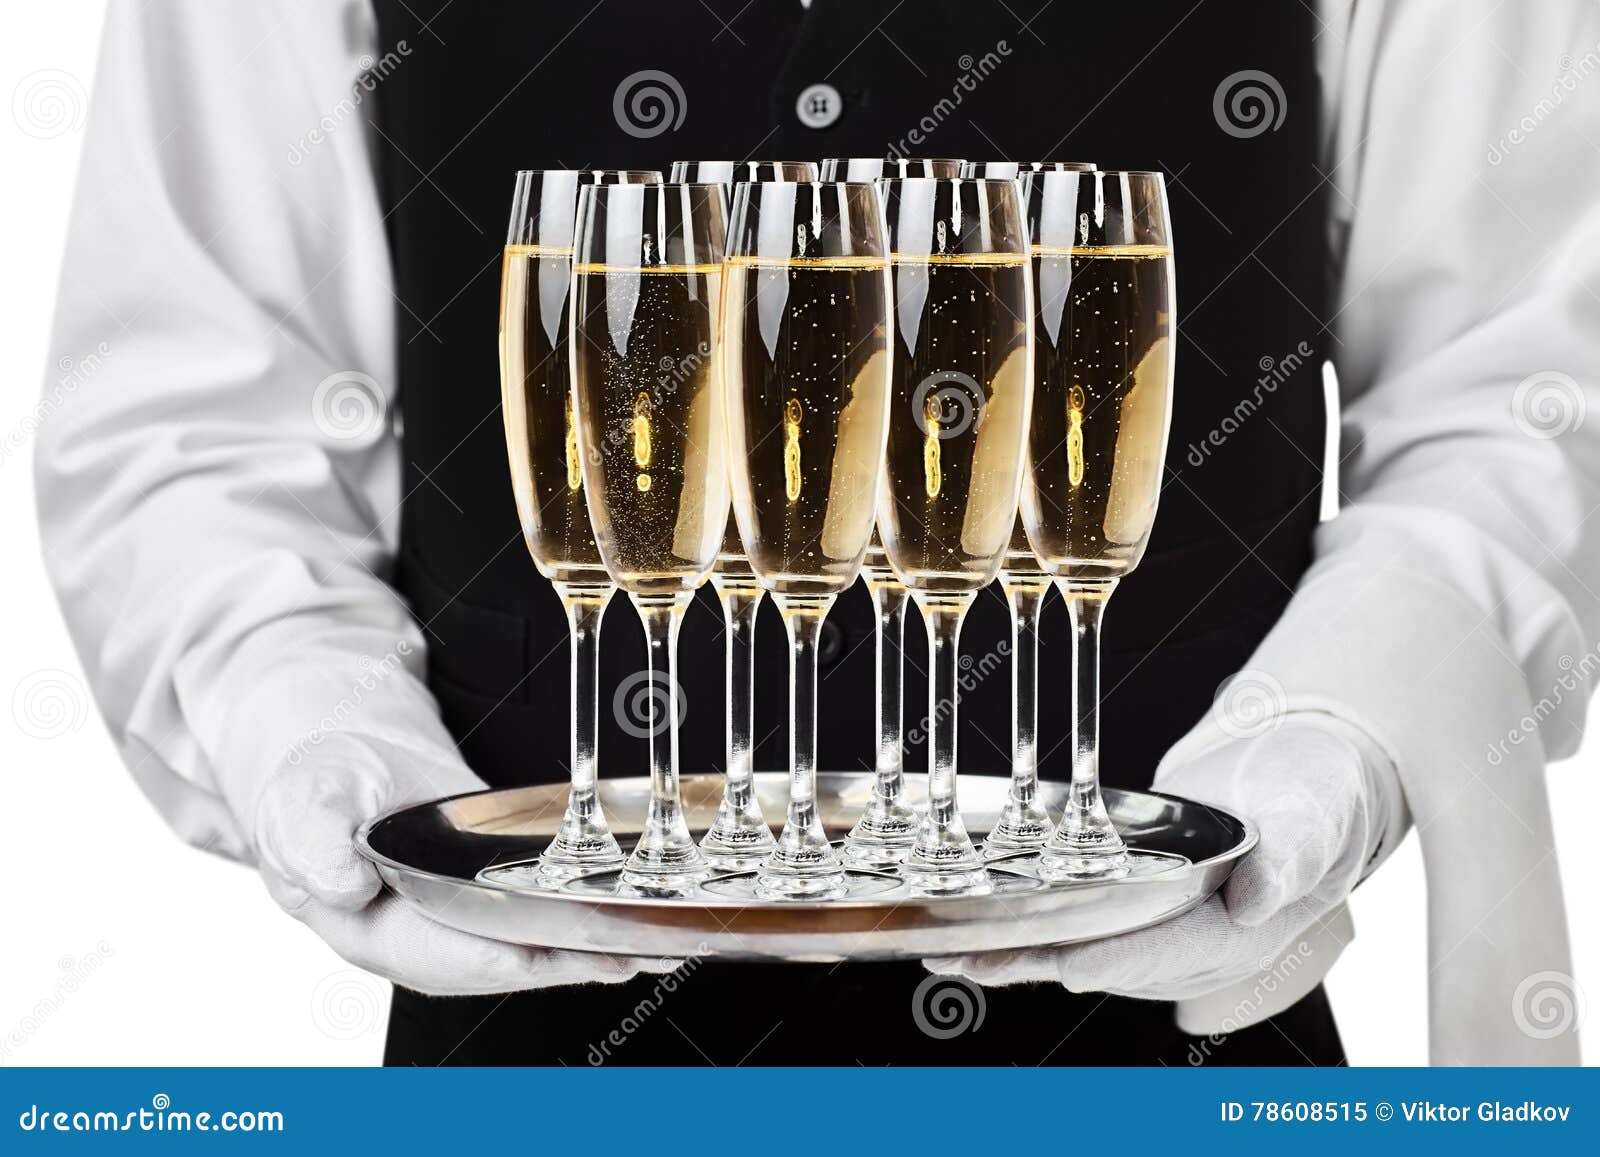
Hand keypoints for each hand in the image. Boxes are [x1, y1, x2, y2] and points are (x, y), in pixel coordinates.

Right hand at [252, 732, 675, 994]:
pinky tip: (633, 932)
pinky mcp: (490, 911)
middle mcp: (420, 945)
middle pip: (498, 964)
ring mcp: (458, 932)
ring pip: (529, 954)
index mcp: (366, 931)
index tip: (539, 950)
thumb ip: (314, 840)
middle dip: (562, 962)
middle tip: (622, 955)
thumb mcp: (307, 798)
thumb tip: (341, 884)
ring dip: (587, 955)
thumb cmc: (322, 787)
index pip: (437, 953)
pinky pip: (542, 928)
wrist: (345, 769)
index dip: (490, 955)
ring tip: (646, 950)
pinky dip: (587, 931)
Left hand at [927, 718, 1396, 1005]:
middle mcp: (1199, 949)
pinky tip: (981, 945)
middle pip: (1107, 964)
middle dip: (1037, 963)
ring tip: (954, 955)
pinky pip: (1079, 937)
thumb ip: (1290, 858)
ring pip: (1083, 957)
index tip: (1062, 961)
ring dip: (1018, 959)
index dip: (1111, 958)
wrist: (1310, 781)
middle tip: (970, 957)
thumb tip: (1256, 899)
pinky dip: (1029, 943)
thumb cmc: (1316, 796)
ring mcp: (1168, 937)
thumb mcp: (1315, 816)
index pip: (1163, 953)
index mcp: (1242, 934)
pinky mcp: (1141, 917)